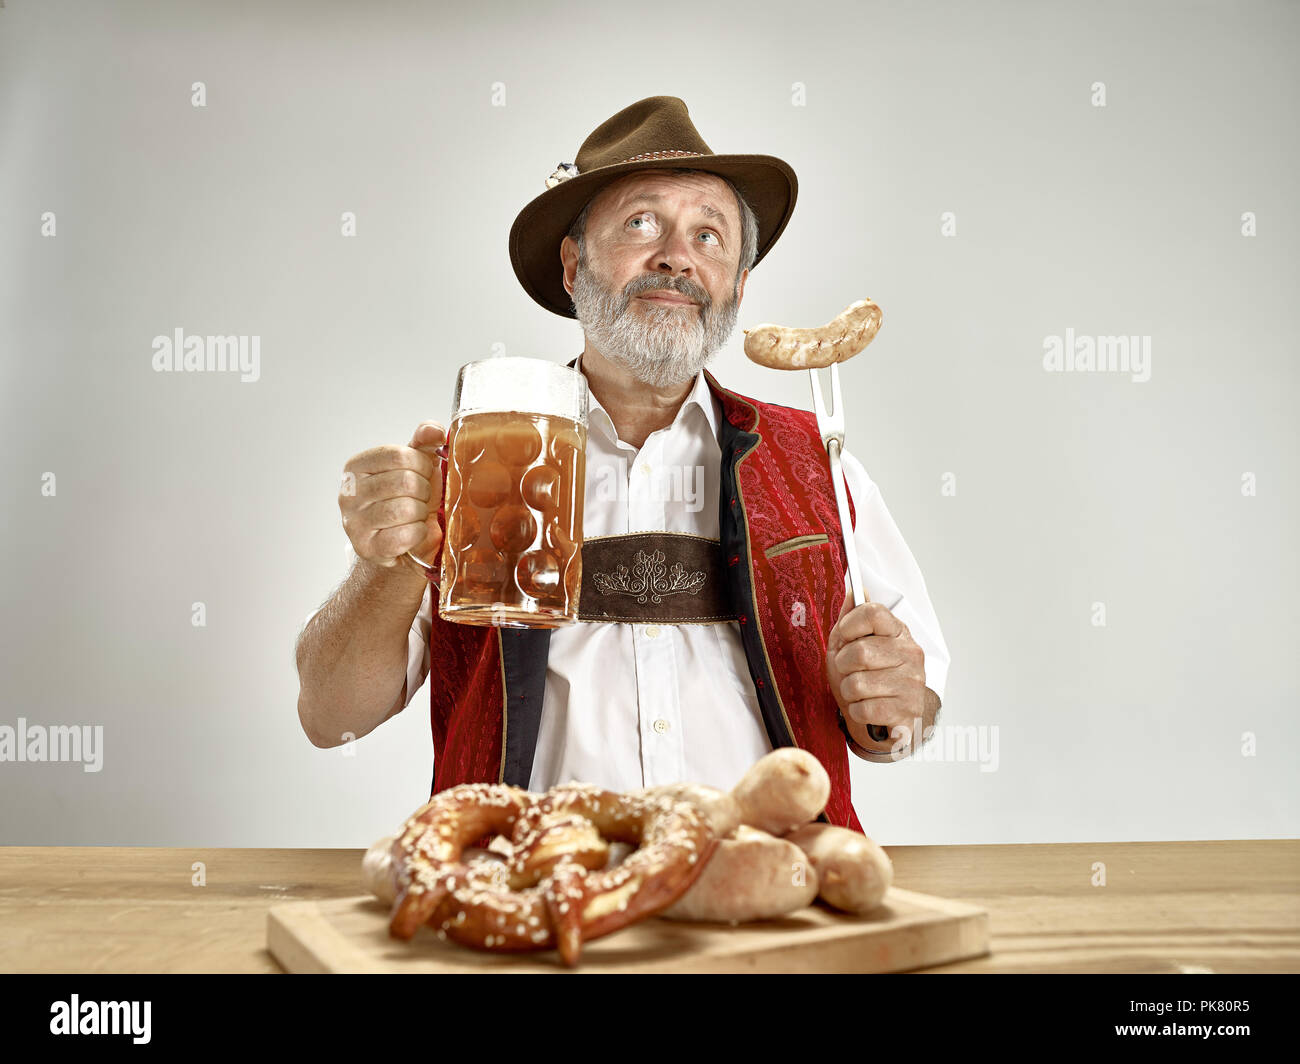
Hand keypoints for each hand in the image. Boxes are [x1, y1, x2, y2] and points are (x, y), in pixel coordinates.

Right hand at [339, 421, 445, 568]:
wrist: (399, 544)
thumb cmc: (407, 499)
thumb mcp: (415, 466)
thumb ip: (424, 442)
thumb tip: (434, 430)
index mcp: (357, 466)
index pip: (400, 455)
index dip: (422, 466)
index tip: (423, 474)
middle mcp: (348, 493)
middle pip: (405, 482)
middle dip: (424, 492)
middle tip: (420, 499)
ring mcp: (354, 522)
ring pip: (406, 509)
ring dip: (421, 513)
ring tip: (416, 515)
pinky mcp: (366, 547)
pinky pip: (405, 535)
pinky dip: (418, 534)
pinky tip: (413, 532)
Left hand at [825, 589, 928, 749]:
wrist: (887, 717)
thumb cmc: (866, 676)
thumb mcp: (852, 644)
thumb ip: (851, 618)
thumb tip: (854, 590)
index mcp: (897, 631)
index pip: (873, 613)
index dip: (849, 625)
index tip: (845, 636)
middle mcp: (910, 653)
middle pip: (859, 652)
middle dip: (843, 665)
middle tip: (850, 670)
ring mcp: (912, 682)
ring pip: (857, 683)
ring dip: (848, 691)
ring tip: (859, 691)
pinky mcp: (908, 710)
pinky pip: (864, 709)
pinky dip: (857, 711)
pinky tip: (868, 707)